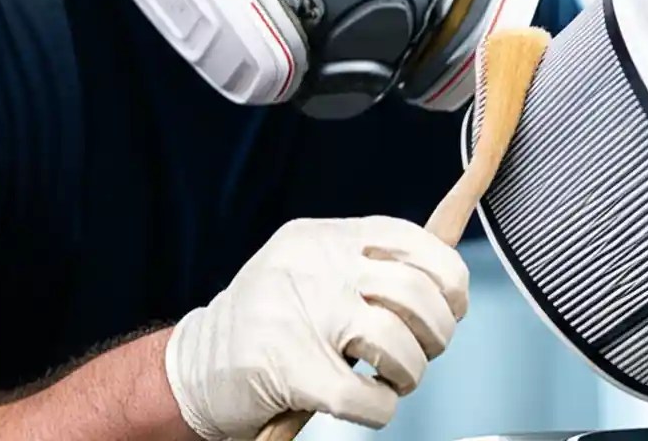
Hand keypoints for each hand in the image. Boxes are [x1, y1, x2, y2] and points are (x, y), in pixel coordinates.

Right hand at [163, 216, 469, 439]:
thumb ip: (367, 268)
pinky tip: (367, 404)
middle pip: (414, 293)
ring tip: (394, 380)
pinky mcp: (287, 366)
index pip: (414, 241)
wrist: (194, 368)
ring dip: (410, 373)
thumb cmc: (269, 324)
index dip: (449, 279)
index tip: (453, 306)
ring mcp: (299, 314)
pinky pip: (364, 395)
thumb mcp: (313, 271)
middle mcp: (313, 266)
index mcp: (324, 238)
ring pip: (396, 344)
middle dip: (438, 332)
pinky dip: (379, 408)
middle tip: (424, 351)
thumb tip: (445, 286)